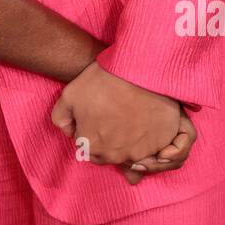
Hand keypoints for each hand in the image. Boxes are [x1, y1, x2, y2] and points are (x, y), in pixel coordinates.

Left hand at [51, 62, 194, 182]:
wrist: (136, 67)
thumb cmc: (102, 80)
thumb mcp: (69, 95)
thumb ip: (61, 119)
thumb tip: (70, 133)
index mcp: (91, 147)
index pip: (89, 151)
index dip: (92, 135)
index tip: (98, 120)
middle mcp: (115, 156)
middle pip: (111, 156)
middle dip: (110, 141)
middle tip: (114, 119)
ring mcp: (140, 152)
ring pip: (134, 157)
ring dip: (131, 144)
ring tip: (131, 123)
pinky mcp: (163, 142)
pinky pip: (159, 154)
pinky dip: (155, 147)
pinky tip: (151, 136)